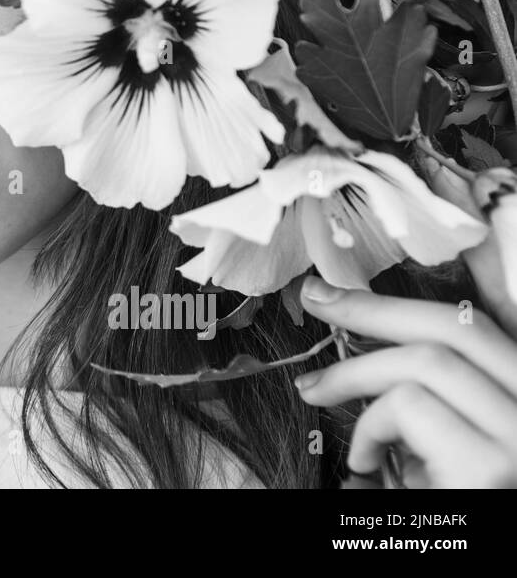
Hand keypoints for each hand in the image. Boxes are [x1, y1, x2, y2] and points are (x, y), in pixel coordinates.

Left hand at [294, 275, 516, 487]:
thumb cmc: (444, 495)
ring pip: (426, 360)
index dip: (460, 273)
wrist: (461, 575)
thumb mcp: (445, 438)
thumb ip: (434, 390)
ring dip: (352, 372)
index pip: (491, 319)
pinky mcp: (489, 464)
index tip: (405, 260)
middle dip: (375, 306)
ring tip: (316, 393)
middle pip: (458, 327)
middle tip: (315, 297)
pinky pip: (406, 405)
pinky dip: (367, 425)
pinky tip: (363, 459)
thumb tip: (374, 332)